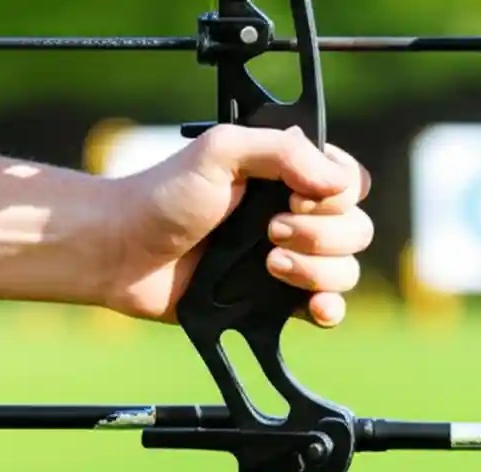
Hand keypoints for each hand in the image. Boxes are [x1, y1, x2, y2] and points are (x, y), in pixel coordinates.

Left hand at [102, 124, 372, 326]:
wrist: (124, 253)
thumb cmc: (163, 196)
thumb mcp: (221, 151)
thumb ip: (282, 152)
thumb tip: (338, 182)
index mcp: (289, 175)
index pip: (350, 183)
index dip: (334, 194)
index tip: (294, 195)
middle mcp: (296, 216)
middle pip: (356, 229)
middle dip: (321, 233)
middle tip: (271, 231)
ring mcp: (289, 260)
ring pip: (346, 271)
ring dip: (318, 269)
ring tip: (268, 264)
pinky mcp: (274, 302)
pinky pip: (326, 310)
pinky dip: (329, 309)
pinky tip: (313, 308)